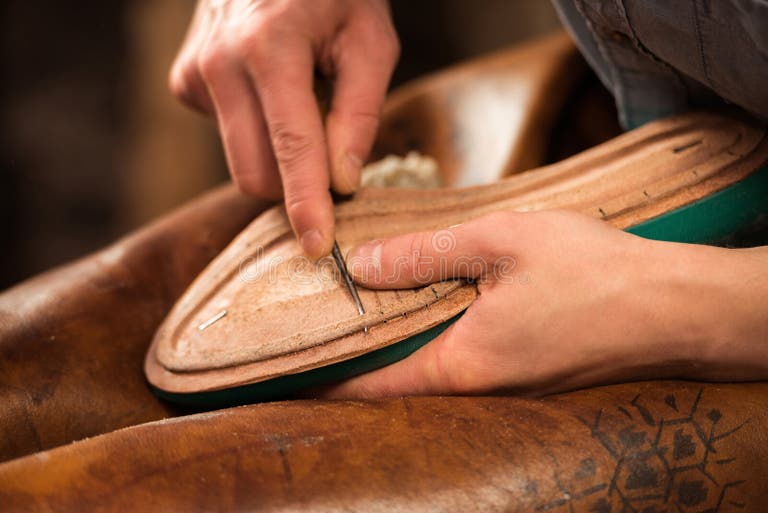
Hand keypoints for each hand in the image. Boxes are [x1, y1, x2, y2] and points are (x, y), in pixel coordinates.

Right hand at [169, 0, 399, 257]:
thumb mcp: (369, 39)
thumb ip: (359, 112)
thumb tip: (342, 181)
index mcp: (271, 49)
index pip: (292, 148)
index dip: (306, 204)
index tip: (318, 248)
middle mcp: (220, 63)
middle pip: (254, 172)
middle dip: (294, 186)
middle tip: (331, 162)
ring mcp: (195, 74)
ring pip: (240, 160)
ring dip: (277, 153)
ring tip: (300, 98)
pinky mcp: (184, 82)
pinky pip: (227, 135)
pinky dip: (256, 127)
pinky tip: (268, 88)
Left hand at [319, 210, 767, 397]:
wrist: (673, 305)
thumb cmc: (594, 273)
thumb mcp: (500, 243)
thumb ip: (425, 254)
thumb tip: (362, 265)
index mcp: (460, 364)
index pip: (369, 385)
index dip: (322, 378)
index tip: (286, 366)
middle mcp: (476, 386)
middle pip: (394, 377)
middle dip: (353, 351)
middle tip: (317, 318)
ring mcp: (501, 383)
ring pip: (426, 366)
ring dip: (392, 340)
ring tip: (359, 305)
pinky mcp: (522, 370)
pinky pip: (460, 357)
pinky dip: (430, 332)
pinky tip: (425, 300)